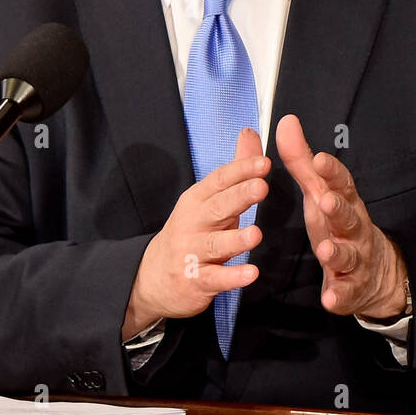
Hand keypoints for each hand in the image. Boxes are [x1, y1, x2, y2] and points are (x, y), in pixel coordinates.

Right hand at [121, 127, 269, 339]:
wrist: (151, 277)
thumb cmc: (191, 231)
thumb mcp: (208, 199)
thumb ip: (235, 170)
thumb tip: (250, 133)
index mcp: (198, 199)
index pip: (219, 180)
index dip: (241, 170)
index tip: (264, 163)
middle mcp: (192, 223)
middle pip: (217, 207)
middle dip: (239, 196)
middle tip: (261, 187)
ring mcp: (191, 252)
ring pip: (215, 244)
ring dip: (235, 239)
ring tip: (256, 234)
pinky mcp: (195, 281)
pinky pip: (215, 278)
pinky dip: (232, 277)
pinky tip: (251, 274)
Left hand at [275, 113, 407, 317]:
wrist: (376, 272)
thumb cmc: (338, 225)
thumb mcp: (320, 193)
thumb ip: (301, 162)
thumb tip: (287, 122)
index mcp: (344, 203)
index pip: (342, 184)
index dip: (332, 172)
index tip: (319, 159)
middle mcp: (353, 229)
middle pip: (349, 216)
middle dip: (339, 208)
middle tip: (326, 200)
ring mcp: (355, 259)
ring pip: (348, 254)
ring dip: (337, 252)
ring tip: (324, 249)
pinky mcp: (350, 288)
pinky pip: (346, 293)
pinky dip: (339, 295)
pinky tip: (330, 299)